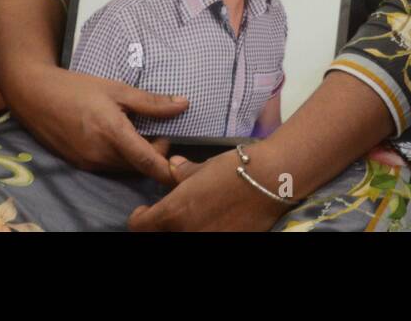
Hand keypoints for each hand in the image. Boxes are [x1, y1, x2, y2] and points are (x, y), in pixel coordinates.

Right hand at [10, 63, 187, 183]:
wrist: (35, 96)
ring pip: (125, 167)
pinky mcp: (81, 164)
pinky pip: (110, 166)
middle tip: (156, 128)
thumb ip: (151, 102)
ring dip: (137, 155)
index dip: (167, 169)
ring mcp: (89, 162)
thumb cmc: (77, 88)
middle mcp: (100, 154)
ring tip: (135, 128)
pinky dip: (121, 156)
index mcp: (112, 133)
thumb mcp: (118, 89)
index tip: (182, 165)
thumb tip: (183, 104)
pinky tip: (116, 135)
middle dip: (154, 152)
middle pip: (139, 166)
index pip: (147, 161)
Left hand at [128, 148, 290, 231]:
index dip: (139, 217)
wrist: (272, 180)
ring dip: (181, 230)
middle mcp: (185, 234)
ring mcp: (206, 241)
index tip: (145, 210)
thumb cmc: (235, 169)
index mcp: (174, 213)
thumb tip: (172, 167)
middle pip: (158, 237)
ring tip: (192, 219)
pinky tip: (212, 224)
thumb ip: (182, 173)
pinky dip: (203, 231)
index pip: (139, 227)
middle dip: (160, 226)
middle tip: (170, 215)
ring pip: (181, 238)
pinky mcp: (227, 244)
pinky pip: (205, 238)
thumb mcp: (203, 168)